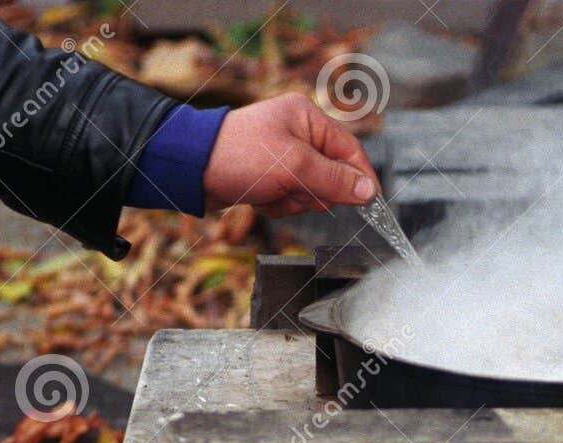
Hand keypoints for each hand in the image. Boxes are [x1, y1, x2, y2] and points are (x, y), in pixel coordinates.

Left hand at [203, 93, 380, 216]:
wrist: (191, 170)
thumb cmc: (238, 155)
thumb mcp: (295, 166)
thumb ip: (335, 179)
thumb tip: (368, 191)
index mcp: (307, 118)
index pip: (350, 150)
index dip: (360, 177)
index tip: (370, 202)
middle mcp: (298, 134)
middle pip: (332, 176)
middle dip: (313, 191)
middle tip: (292, 188)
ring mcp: (283, 157)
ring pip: (311, 192)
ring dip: (293, 200)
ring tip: (271, 191)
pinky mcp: (270, 177)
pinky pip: (290, 199)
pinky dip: (278, 204)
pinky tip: (260, 197)